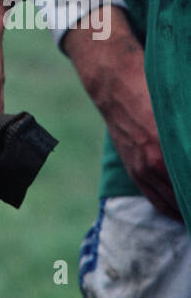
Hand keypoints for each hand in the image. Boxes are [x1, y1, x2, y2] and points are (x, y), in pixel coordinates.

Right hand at [63, 7, 180, 219]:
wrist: (114, 85)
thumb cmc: (151, 89)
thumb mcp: (179, 112)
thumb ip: (187, 136)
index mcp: (167, 150)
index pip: (189, 184)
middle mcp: (155, 165)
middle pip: (185, 196)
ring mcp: (142, 169)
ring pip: (172, 203)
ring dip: (187, 208)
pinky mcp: (133, 170)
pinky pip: (156, 199)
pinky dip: (172, 209)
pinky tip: (183, 212)